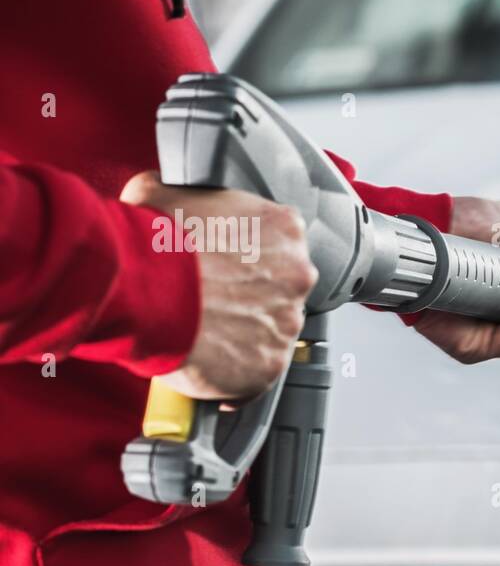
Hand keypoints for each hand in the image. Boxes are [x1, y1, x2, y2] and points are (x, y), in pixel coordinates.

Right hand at [120, 171, 317, 398]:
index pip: (279, 246)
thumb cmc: (149, 242)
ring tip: (205, 332)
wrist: (135, 288)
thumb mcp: (164, 191)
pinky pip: (257, 374)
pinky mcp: (270, 365)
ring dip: (245, 335)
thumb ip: (188, 196)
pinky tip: (207, 362)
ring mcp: (287, 323)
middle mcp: (297, 275)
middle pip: (282, 291)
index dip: (248, 258)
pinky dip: (235, 374)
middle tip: (214, 300)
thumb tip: (172, 195)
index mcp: (283, 228)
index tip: (227, 267)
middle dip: (251, 297)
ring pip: (271, 333)